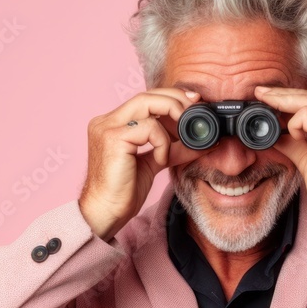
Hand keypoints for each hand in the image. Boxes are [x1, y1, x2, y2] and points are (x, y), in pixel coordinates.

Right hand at [79, 89, 205, 240]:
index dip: (170, 97)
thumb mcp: (154, 162)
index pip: (145, 99)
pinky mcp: (112, 138)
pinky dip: (163, 142)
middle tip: (194, 110)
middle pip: (146, 95)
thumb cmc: (123, 191)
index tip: (192, 102)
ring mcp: (107, 127)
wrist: (106, 212)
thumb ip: (172, 148)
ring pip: (147, 103)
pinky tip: (160, 160)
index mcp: (113, 123)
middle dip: (175, 99)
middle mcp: (106, 120)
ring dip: (172, 118)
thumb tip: (200, 141)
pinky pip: (149, 128)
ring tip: (179, 140)